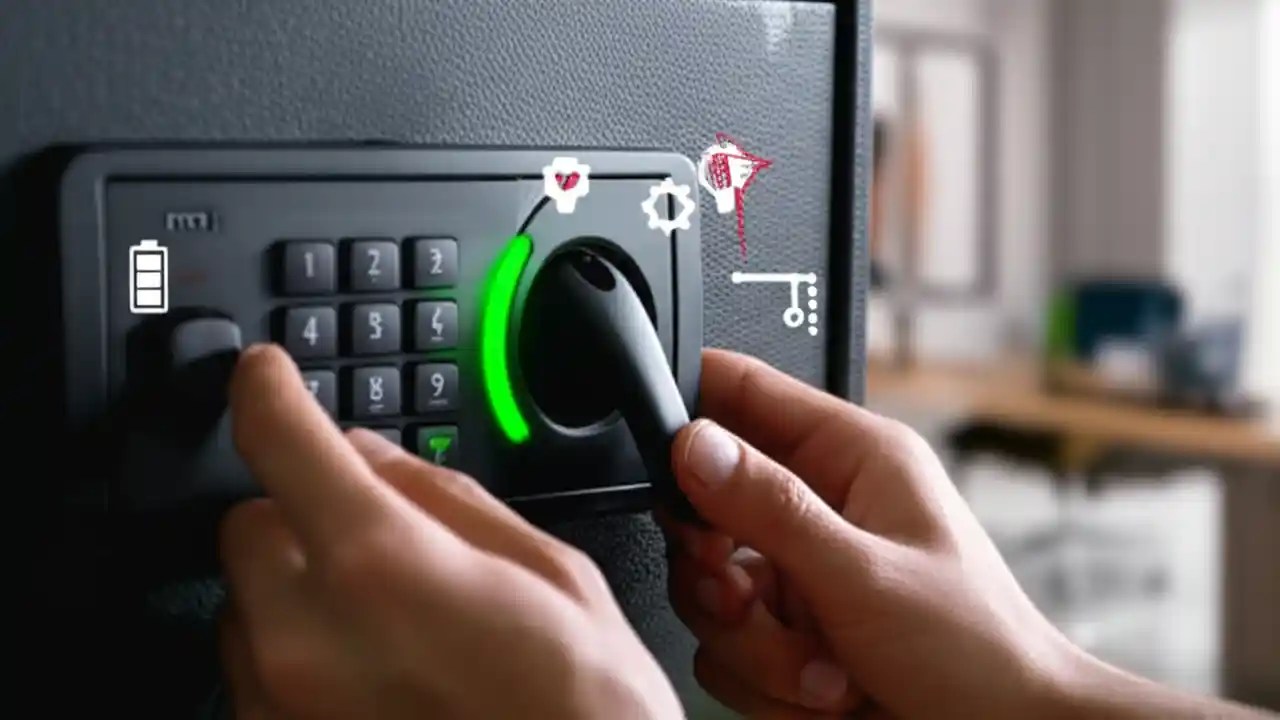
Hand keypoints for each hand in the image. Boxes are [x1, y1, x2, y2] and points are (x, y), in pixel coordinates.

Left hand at [218, 344, 681, 719]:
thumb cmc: (584, 713)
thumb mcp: (549, 573)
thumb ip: (445, 498)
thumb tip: (374, 456)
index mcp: (383, 568)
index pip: (280, 442)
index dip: (268, 393)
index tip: (265, 379)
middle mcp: (307, 641)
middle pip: (248, 525)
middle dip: (302, 514)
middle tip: (376, 538)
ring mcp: (281, 707)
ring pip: (245, 604)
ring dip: (298, 590)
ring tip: (392, 625)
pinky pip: (256, 674)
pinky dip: (299, 655)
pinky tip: (377, 672)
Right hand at [662, 350, 1081, 719]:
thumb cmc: (978, 651)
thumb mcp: (866, 573)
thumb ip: (772, 508)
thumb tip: (695, 446)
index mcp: (852, 458)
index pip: (745, 391)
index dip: (691, 411)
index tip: (659, 457)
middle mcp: (819, 508)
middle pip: (705, 504)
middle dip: (717, 568)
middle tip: (744, 596)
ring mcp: (800, 574)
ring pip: (707, 588)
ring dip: (754, 645)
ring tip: (820, 671)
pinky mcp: (788, 634)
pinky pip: (724, 648)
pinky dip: (764, 682)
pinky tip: (823, 692)